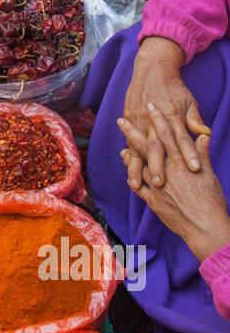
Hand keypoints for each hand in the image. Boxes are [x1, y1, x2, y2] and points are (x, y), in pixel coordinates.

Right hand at [119, 36, 209, 187]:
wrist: (152, 70)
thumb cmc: (174, 89)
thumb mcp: (189, 102)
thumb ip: (195, 120)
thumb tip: (206, 134)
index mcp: (173, 115)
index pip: (183, 138)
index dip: (189, 154)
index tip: (196, 169)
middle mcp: (154, 120)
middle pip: (157, 147)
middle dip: (159, 166)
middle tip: (163, 184)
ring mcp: (140, 122)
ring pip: (139, 148)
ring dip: (138, 167)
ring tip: (136, 184)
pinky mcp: (130, 122)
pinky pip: (129, 144)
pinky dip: (128, 159)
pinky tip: (128, 174)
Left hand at [119, 103, 229, 261]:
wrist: (206, 227)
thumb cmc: (211, 200)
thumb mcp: (210, 173)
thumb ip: (202, 152)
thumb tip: (203, 134)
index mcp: (181, 162)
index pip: (167, 134)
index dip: (158, 118)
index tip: (151, 105)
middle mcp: (167, 171)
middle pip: (147, 146)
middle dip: (133, 132)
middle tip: (121, 119)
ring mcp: (158, 187)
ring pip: (140, 165)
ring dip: (130, 155)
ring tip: (123, 148)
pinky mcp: (154, 202)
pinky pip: (140, 188)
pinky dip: (133, 179)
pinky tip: (129, 176)